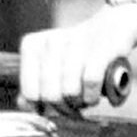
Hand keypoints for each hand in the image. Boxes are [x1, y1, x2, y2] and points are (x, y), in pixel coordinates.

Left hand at [19, 2, 136, 110]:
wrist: (111, 27)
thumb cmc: (77, 54)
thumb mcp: (50, 66)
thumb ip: (33, 87)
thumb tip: (24, 105)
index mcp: (32, 46)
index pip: (30, 93)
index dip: (44, 108)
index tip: (55, 107)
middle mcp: (51, 42)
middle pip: (51, 96)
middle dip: (64, 108)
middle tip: (73, 105)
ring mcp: (75, 43)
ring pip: (70, 92)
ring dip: (80, 103)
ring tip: (85, 99)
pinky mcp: (101, 49)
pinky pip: (90, 83)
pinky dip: (93, 96)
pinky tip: (94, 96)